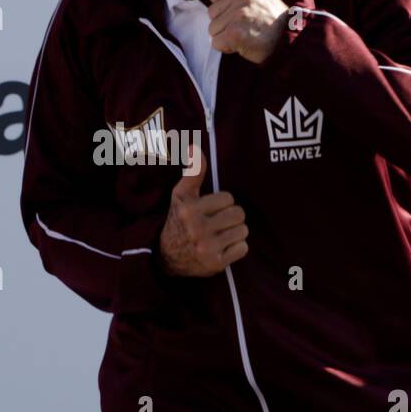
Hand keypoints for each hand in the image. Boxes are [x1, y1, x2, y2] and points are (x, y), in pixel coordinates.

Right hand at [159, 145, 248, 275]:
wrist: (167, 257)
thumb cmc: (179, 220)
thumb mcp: (182, 195)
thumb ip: (193, 171)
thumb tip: (195, 148)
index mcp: (189, 209)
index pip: (228, 198)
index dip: (222, 203)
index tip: (210, 210)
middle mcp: (197, 228)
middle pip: (238, 214)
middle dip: (231, 217)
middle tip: (218, 223)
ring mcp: (207, 248)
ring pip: (243, 231)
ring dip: (235, 232)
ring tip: (221, 235)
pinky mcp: (215, 264)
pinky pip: (242, 249)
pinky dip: (236, 249)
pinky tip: (223, 248)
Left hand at [207, 0, 288, 64]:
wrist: (291, 39)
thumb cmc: (270, 19)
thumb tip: (211, 1)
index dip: (225, 8)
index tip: (244, 14)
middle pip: (212, 12)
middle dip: (225, 23)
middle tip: (246, 26)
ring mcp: (239, 13)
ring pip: (212, 28)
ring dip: (226, 36)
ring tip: (247, 34)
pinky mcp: (235, 33)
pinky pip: (216, 43)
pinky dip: (227, 47)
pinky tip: (243, 43)